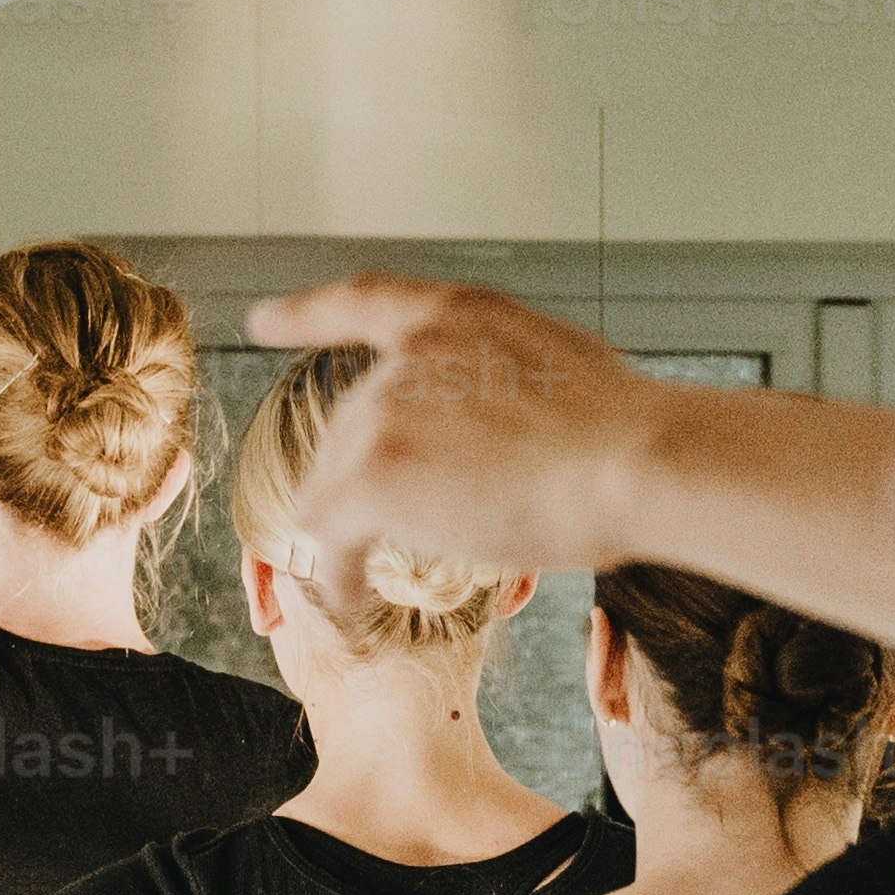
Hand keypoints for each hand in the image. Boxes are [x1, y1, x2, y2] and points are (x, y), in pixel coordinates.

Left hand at [234, 279, 678, 579]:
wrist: (631, 462)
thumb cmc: (624, 432)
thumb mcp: (555, 364)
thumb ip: (497, 378)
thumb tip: (489, 426)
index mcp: (456, 316)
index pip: (363, 302)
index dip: (306, 314)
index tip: (263, 321)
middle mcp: (406, 357)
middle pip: (350, 424)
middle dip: (366, 477)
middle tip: (398, 525)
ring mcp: (383, 413)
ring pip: (338, 482)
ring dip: (350, 529)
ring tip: (368, 572)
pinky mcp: (370, 477)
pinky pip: (330, 533)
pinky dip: (338, 569)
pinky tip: (351, 593)